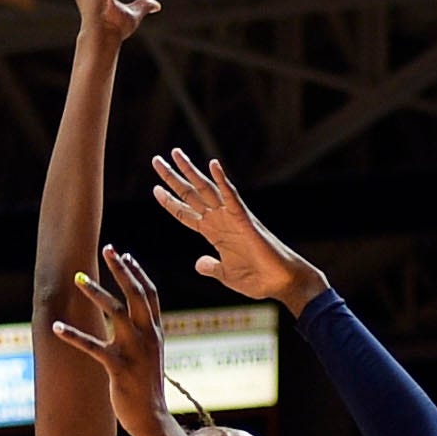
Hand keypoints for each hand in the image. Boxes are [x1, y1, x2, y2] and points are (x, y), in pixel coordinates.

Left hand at [44, 245, 174, 435]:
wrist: (153, 419)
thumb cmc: (146, 389)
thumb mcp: (149, 357)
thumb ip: (143, 336)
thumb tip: (131, 320)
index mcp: (156, 333)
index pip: (150, 295)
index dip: (138, 273)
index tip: (125, 254)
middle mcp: (148, 337)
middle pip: (136, 294)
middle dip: (122, 270)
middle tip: (107, 249)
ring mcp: (135, 352)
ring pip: (115, 313)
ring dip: (95, 293)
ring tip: (78, 278)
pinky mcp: (119, 368)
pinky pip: (92, 347)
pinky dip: (73, 336)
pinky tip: (55, 327)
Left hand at [150, 147, 324, 308]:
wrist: (280, 282)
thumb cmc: (258, 279)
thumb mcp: (226, 275)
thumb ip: (211, 267)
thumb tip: (198, 263)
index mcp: (214, 233)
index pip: (186, 213)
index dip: (170, 202)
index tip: (156, 189)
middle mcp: (220, 220)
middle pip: (191, 195)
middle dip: (173, 178)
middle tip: (156, 160)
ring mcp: (232, 217)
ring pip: (207, 189)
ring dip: (190, 171)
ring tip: (175, 153)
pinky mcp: (245, 219)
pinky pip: (232, 197)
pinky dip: (223, 181)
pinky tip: (213, 165)